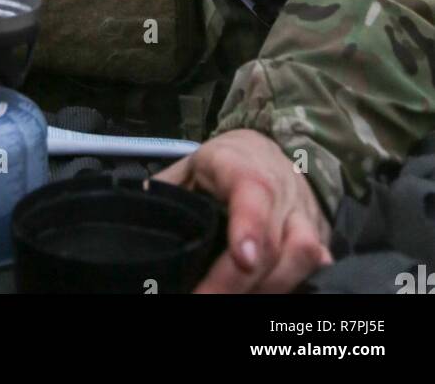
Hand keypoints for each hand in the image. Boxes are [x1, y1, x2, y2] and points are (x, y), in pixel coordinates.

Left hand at [153, 129, 333, 292]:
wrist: (264, 150)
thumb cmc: (218, 166)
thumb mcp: (187, 169)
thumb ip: (164, 195)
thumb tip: (135, 230)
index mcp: (237, 164)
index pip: (251, 189)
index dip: (249, 224)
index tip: (241, 257)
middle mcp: (280, 187)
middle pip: (275, 239)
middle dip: (242, 282)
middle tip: (205, 302)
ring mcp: (304, 212)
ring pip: (303, 255)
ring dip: (269, 289)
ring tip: (235, 305)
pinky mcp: (320, 235)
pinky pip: (319, 267)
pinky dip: (298, 288)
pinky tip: (272, 300)